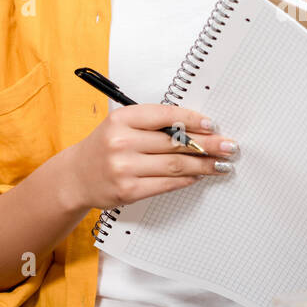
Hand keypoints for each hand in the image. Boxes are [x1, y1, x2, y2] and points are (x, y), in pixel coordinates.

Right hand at [59, 104, 238, 212]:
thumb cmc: (105, 146)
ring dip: (203, 165)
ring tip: (221, 164)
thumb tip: (197, 128)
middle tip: (229, 147)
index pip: (166, 115)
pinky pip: (166, 184)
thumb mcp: (123, 125)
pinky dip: (186, 180)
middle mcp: (121, 142)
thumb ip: (154, 124)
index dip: (193, 120)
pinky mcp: (128, 190)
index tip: (213, 125)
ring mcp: (124, 168)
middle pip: (175, 143)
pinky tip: (199, 176)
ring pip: (175, 165)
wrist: (76, 176)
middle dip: (208, 145)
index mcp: (122, 119)